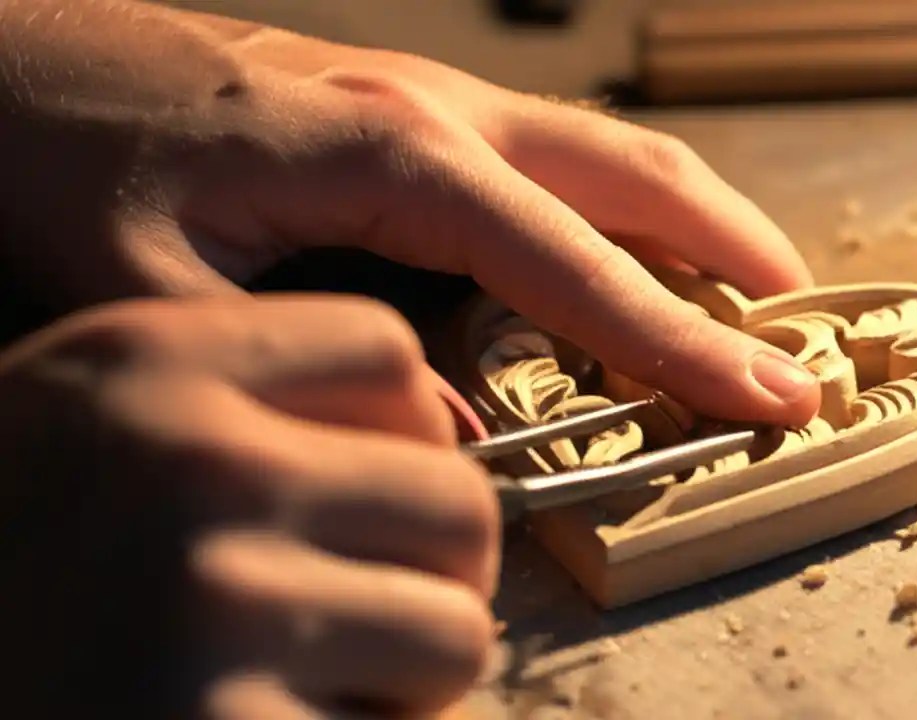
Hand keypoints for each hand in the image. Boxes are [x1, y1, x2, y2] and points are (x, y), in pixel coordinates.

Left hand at [0, 0, 819, 425]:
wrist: (4, 65)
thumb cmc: (60, 163)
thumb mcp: (165, 298)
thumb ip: (311, 370)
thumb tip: (445, 436)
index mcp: (398, 155)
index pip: (580, 265)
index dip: (683, 341)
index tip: (769, 394)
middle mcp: (434, 110)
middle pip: (629, 172)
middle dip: (730, 248)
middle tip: (801, 325)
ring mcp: (422, 98)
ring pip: (597, 151)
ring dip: (687, 215)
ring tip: (747, 282)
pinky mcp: (399, 109)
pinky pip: (542, 157)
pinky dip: (611, 206)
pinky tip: (616, 248)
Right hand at [0, 295, 497, 717]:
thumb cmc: (15, 560)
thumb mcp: (87, 426)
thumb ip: (244, 406)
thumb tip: (443, 439)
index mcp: (149, 361)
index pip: (388, 352)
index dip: (409, 434)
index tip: (377, 495)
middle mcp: (190, 466)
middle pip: (454, 495)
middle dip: (435, 570)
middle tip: (368, 614)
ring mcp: (214, 608)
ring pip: (458, 628)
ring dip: (410, 673)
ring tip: (316, 681)